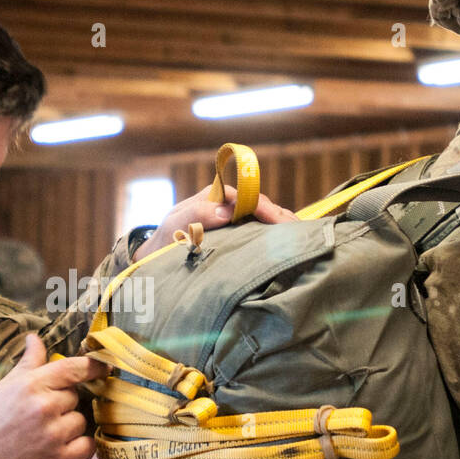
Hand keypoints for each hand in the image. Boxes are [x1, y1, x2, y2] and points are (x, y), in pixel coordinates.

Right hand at [0, 334, 109, 458]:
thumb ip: (27, 364)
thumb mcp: (3, 388)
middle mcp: (45, 407)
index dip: (93, 367)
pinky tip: (60, 449)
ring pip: (81, 422)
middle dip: (64, 405)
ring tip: (45, 436)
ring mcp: (54, 435)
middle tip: (42, 417)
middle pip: (76, 397)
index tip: (103, 368)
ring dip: (69, 428)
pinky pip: (87, 447)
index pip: (74, 368)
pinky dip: (79, 448)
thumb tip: (35, 339)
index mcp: (31, 385)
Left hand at [134, 183, 296, 259]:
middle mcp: (228, 207)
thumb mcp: (174, 225)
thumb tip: (227, 211)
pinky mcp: (238, 239)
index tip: (278, 222)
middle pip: (261, 207)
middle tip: (299, 231)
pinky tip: (291, 245)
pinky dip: (276, 238)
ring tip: (303, 237)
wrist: (156, 260)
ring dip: (283, 228)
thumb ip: (195, 214)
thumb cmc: (164, 241)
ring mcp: (235, 223)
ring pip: (264, 220)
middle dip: (281, 218)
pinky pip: (260, 234)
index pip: (247, 198)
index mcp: (215, 198)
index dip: (264, 208)